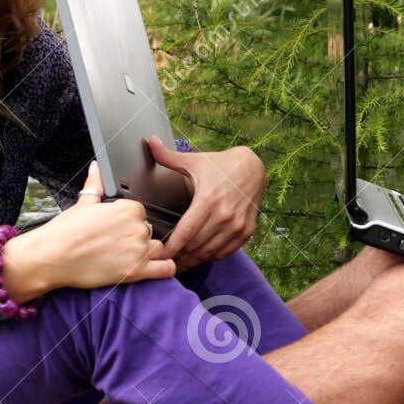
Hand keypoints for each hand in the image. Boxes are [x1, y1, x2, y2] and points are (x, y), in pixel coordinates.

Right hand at [7, 160, 176, 291]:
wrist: (51, 257)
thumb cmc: (64, 231)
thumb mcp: (83, 203)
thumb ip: (96, 184)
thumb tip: (96, 167)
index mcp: (128, 208)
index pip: (141, 214)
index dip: (130, 222)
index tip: (117, 230)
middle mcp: (137, 227)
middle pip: (149, 231)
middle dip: (137, 238)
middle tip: (117, 246)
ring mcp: (138, 250)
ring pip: (158, 249)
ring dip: (149, 253)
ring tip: (130, 258)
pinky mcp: (136, 271)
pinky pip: (166, 269)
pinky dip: (165, 269)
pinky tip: (155, 268)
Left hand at [148, 135, 264, 270]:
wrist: (253, 168)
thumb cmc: (221, 166)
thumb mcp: (195, 161)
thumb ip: (169, 156)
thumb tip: (149, 141)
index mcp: (208, 200)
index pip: (185, 233)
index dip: (171, 248)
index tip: (159, 255)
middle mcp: (224, 215)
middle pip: (195, 246)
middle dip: (179, 256)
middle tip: (166, 262)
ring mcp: (237, 225)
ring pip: (209, 252)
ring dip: (194, 259)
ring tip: (181, 261)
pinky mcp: (246, 231)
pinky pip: (225, 252)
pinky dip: (211, 256)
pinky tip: (200, 254)